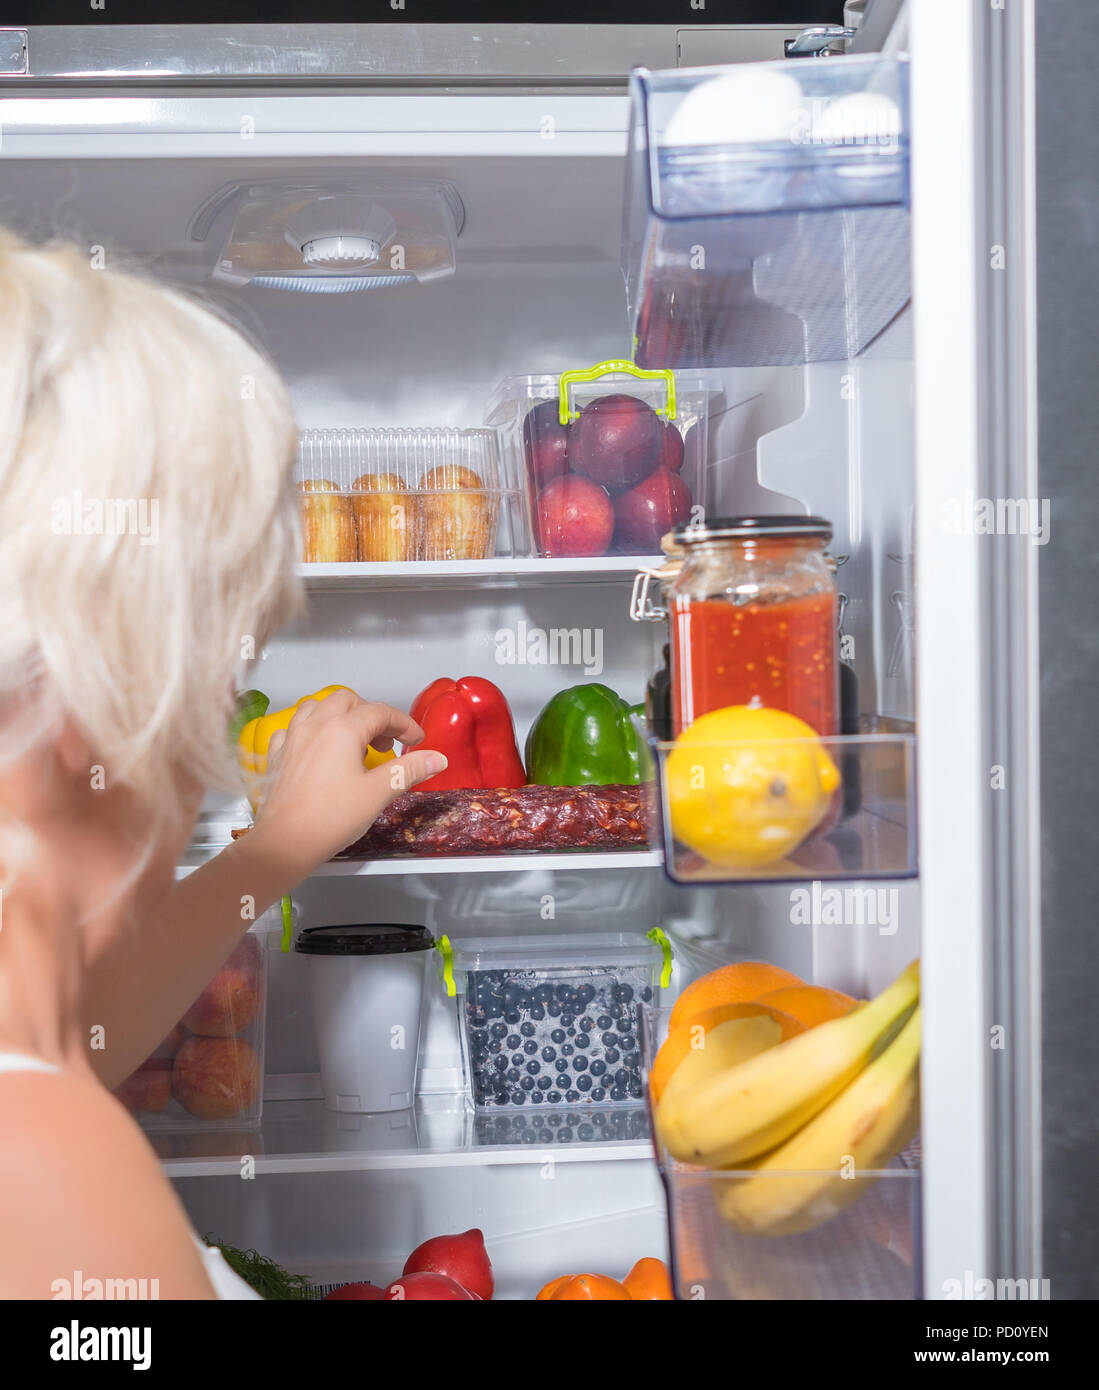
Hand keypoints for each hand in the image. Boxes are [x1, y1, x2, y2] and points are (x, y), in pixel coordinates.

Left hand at [250, 688, 446, 874]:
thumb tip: (436, 759)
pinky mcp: (278, 754)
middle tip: (386, 741)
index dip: (403, 724)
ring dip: (341, 715)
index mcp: (342, 730)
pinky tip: (320, 747)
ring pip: (318, 706)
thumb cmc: (331, 818)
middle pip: (349, 701)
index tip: (416, 740)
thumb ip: (408, 770)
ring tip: (355, 739)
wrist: (285, 843)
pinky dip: (312, 729)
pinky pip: (295, 727)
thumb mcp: (379, 793)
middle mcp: (315, 725)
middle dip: (372, 715)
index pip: (380, 713)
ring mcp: (292, 738)